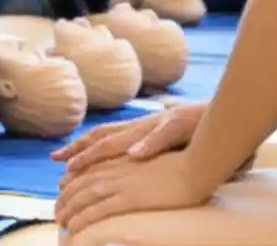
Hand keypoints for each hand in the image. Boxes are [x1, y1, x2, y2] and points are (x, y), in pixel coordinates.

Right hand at [51, 102, 206, 174]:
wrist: (221, 108)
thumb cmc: (203, 121)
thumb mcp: (181, 130)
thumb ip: (157, 140)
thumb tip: (132, 154)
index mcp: (140, 129)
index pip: (105, 145)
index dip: (86, 158)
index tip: (67, 169)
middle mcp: (137, 126)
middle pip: (99, 137)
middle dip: (77, 149)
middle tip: (56, 159)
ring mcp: (143, 124)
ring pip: (107, 134)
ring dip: (86, 144)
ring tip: (71, 152)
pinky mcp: (152, 125)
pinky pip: (119, 134)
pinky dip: (103, 141)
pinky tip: (104, 147)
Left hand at [54, 151, 212, 232]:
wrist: (196, 166)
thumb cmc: (181, 165)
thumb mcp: (152, 162)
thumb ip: (135, 169)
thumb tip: (130, 176)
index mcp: (121, 160)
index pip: (89, 170)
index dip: (73, 181)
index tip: (63, 190)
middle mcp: (116, 171)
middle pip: (81, 183)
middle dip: (65, 197)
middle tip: (57, 211)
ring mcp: (121, 184)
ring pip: (84, 197)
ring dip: (69, 210)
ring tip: (60, 221)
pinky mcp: (129, 199)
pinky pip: (99, 211)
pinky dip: (83, 220)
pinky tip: (74, 229)